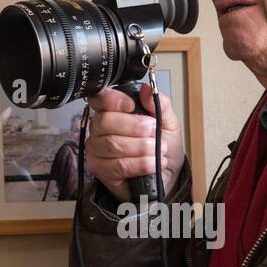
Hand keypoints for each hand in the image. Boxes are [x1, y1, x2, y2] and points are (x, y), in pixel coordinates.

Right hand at [82, 83, 184, 202]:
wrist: (165, 175)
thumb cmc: (162, 147)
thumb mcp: (168, 123)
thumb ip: (160, 105)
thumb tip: (148, 90)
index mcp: (113, 111)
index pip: (100, 99)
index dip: (113, 100)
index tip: (131, 106)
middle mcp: (99, 129)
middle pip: (105, 122)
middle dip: (134, 127)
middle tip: (154, 132)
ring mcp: (97, 150)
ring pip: (112, 144)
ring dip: (141, 147)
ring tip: (158, 150)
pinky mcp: (101, 170)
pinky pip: (118, 165)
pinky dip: (140, 164)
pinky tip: (153, 163)